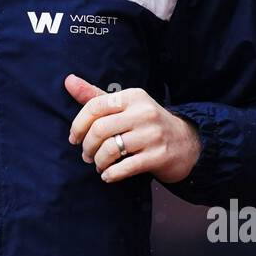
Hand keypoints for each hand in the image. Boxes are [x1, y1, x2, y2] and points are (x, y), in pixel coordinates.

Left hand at [65, 74, 200, 185]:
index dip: (78, 124)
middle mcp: (144, 112)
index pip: (95, 106)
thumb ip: (96, 95)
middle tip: (86, 155)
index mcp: (133, 96)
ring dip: (98, 161)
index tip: (74, 138)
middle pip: (100, 129)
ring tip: (98, 164)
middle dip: (87, 146)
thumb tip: (68, 80)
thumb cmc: (146, 123)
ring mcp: (153, 134)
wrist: (187, 143)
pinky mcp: (159, 156)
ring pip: (111, 149)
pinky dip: (111, 174)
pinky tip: (108, 175)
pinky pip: (126, 167)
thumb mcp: (125, 105)